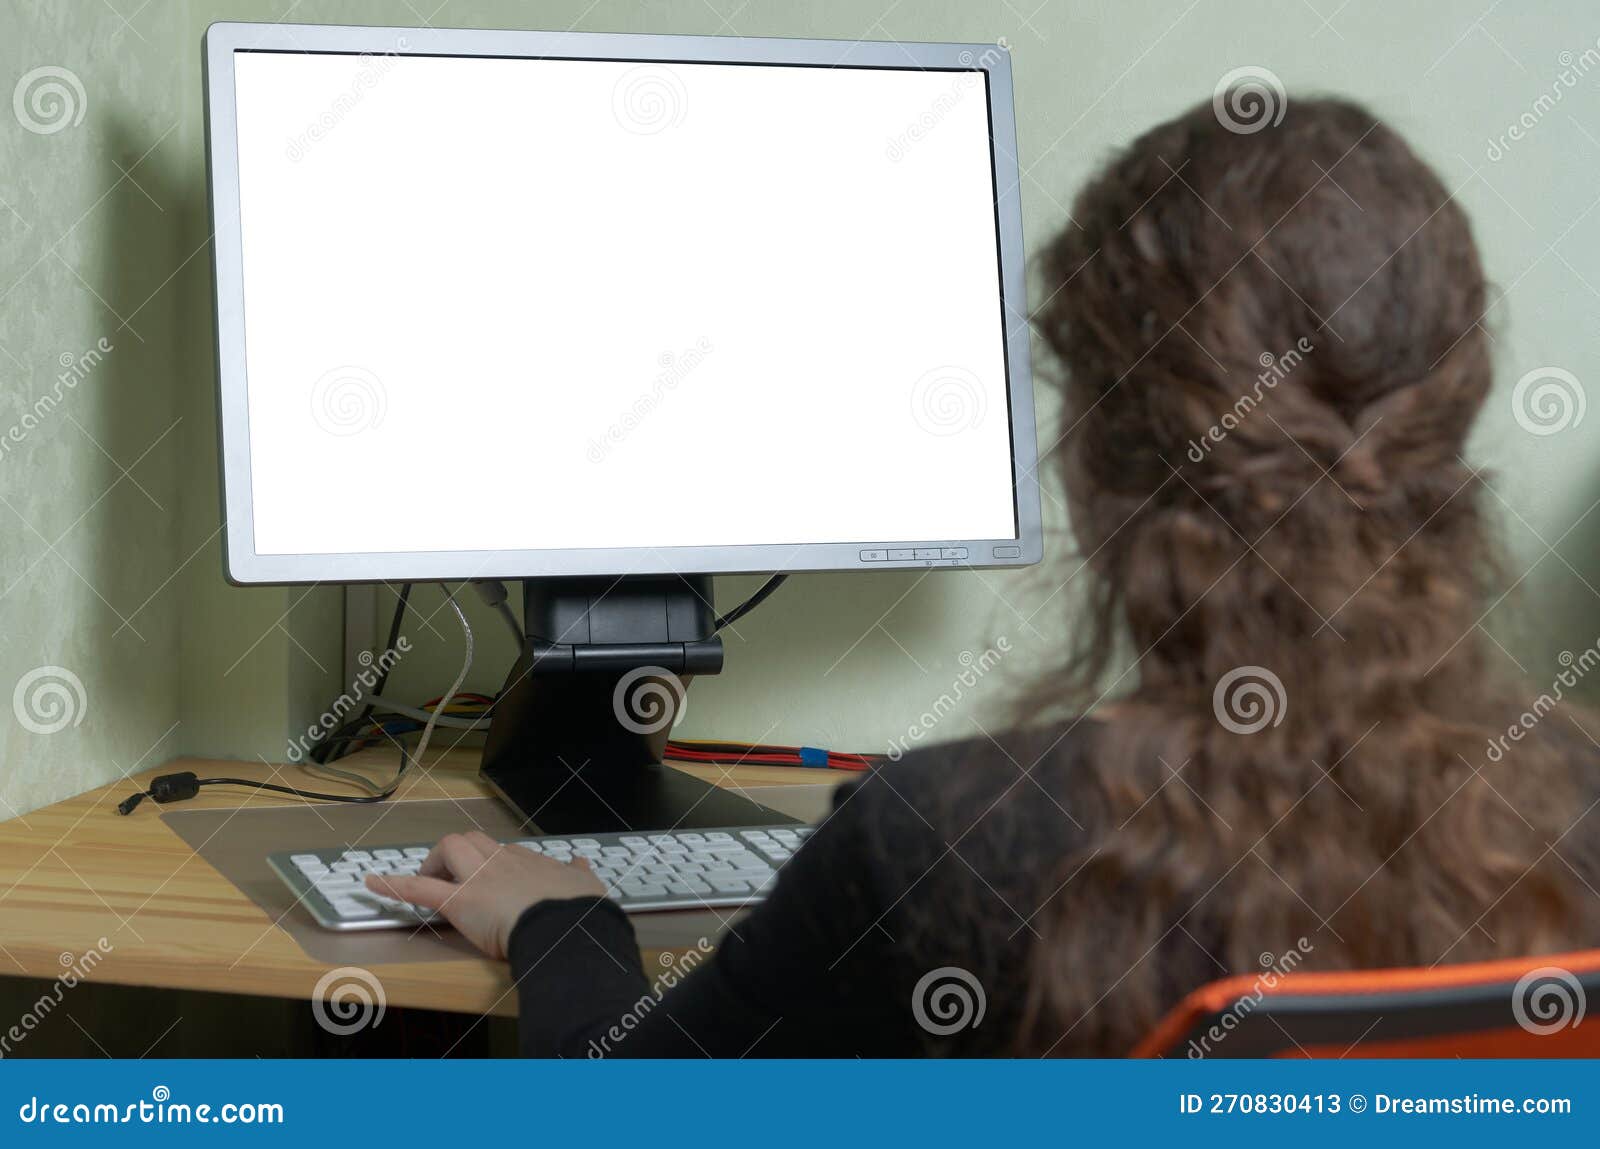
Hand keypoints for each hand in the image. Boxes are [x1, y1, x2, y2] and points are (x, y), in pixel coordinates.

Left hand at [365, 830, 605, 959]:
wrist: (567, 926)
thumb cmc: (579, 910)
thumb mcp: (586, 887)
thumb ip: (579, 876)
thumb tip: (581, 866)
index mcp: (530, 862)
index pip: (503, 853)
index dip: (491, 865)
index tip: (490, 879)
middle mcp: (502, 862)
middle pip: (472, 842)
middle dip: (458, 855)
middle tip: (454, 879)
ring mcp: (479, 879)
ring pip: (450, 848)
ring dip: (436, 863)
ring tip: (429, 880)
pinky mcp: (458, 901)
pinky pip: (419, 888)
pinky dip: (392, 885)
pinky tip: (372, 883)